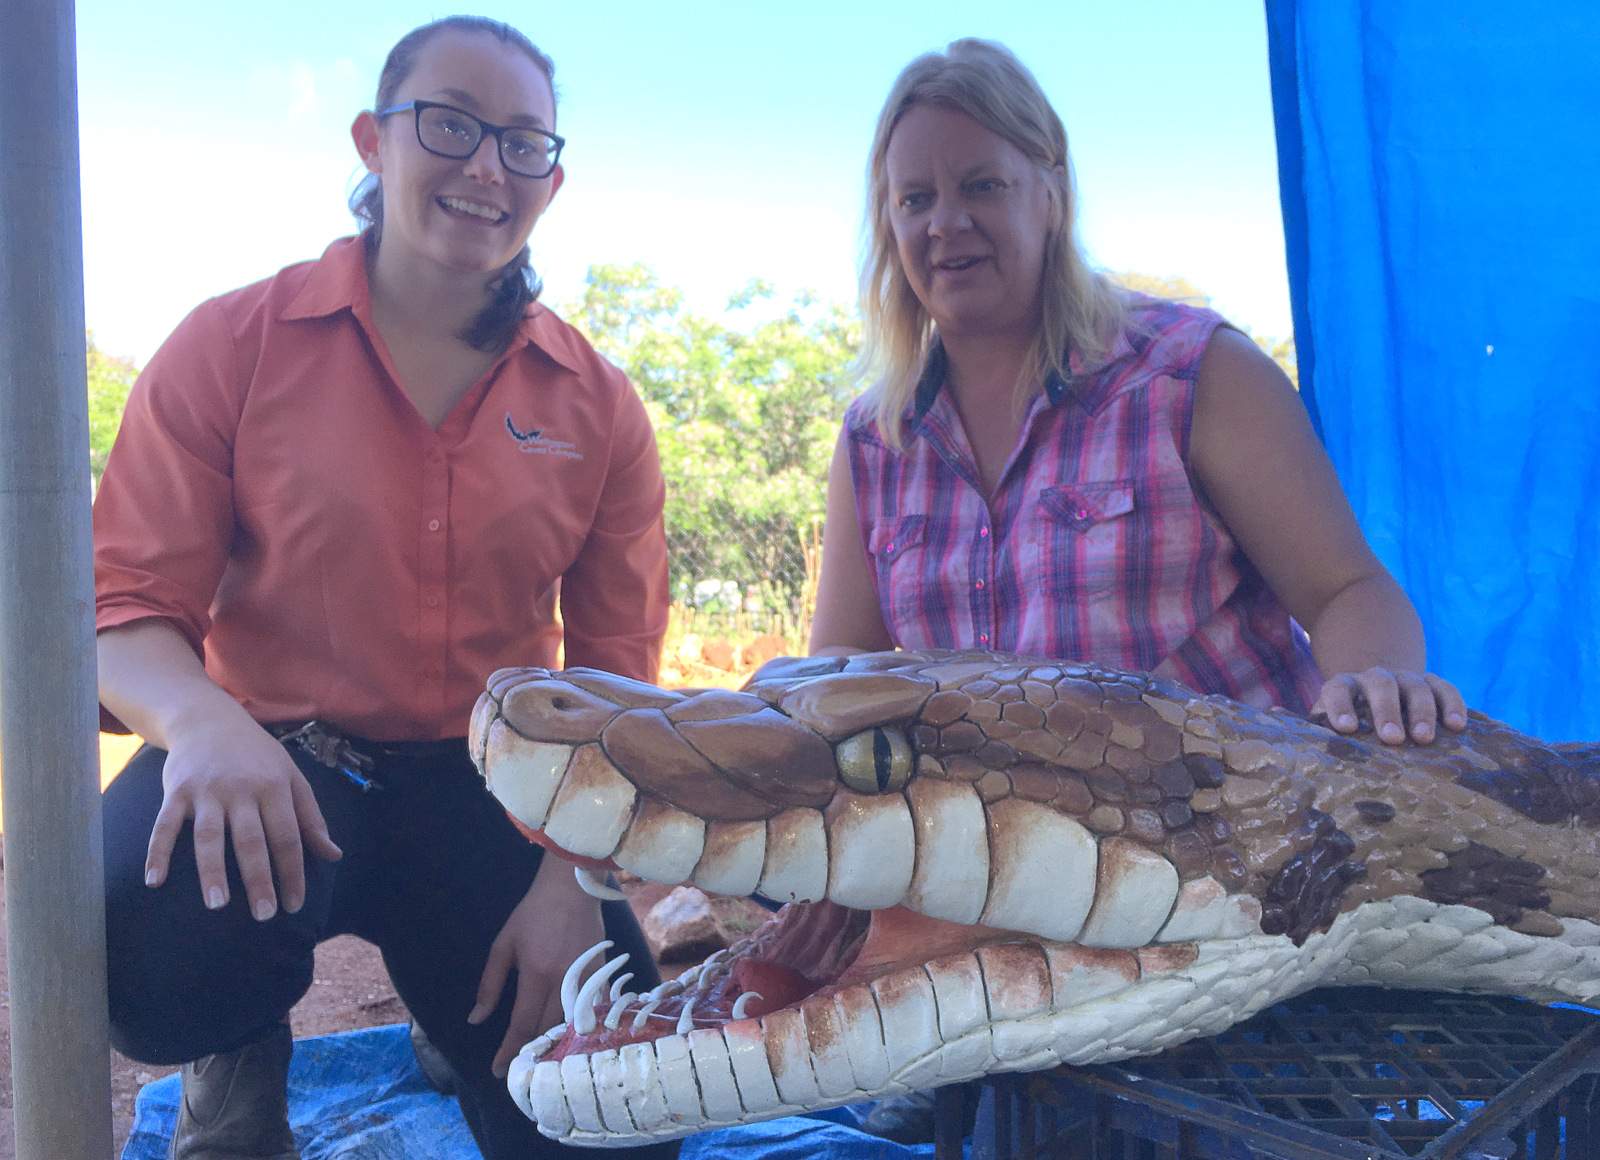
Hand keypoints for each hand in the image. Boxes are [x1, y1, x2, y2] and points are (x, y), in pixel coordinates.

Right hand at [145, 713, 340, 918]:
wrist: (208, 719)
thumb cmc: (257, 756)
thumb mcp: (291, 778)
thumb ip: (311, 818)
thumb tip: (333, 855)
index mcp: (274, 787)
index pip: (288, 837)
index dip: (293, 872)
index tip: (294, 905)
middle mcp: (241, 790)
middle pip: (251, 841)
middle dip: (259, 879)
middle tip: (264, 915)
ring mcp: (207, 791)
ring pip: (209, 836)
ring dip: (212, 871)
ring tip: (217, 905)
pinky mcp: (176, 791)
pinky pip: (165, 825)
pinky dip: (158, 852)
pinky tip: (156, 881)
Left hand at [469, 858, 605, 1077]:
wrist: (572, 888)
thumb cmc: (533, 913)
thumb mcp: (503, 944)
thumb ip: (490, 984)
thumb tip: (476, 1018)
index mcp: (537, 974)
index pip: (521, 1024)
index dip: (508, 1050)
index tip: (497, 1070)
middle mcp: (563, 981)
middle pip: (547, 1028)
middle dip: (530, 1050)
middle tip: (517, 1065)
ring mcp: (586, 978)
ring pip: (569, 1023)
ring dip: (553, 1041)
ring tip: (539, 1055)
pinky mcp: (600, 974)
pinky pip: (590, 1008)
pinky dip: (577, 1024)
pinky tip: (567, 1034)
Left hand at [1312, 667, 1467, 744]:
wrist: (1379, 702)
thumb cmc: (1354, 727)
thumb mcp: (1335, 729)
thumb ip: (1326, 739)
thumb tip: (1319, 763)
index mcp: (1344, 686)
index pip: (1337, 690)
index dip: (1340, 706)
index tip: (1346, 728)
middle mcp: (1374, 678)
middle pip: (1381, 684)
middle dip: (1386, 710)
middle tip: (1392, 738)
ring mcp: (1405, 678)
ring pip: (1415, 685)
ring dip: (1421, 711)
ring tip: (1424, 738)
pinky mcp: (1432, 683)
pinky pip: (1444, 687)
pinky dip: (1452, 704)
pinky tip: (1457, 726)